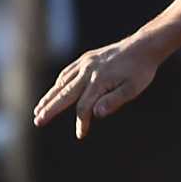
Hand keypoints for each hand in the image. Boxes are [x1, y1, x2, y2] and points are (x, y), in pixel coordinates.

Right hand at [35, 37, 161, 138]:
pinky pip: (67, 72)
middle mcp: (88, 71)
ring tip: (39, 109)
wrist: (143, 46)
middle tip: (37, 121)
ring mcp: (85, 63)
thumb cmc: (140, 71)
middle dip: (50, 109)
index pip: (84, 106)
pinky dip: (59, 83)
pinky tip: (54, 90)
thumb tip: (95, 114)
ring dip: (49, 96)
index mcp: (99, 81)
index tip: (81, 134)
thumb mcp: (133, 89)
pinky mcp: (86, 58)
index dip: (81, 122)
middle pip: (64, 94)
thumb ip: (114, 101)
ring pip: (62, 83)